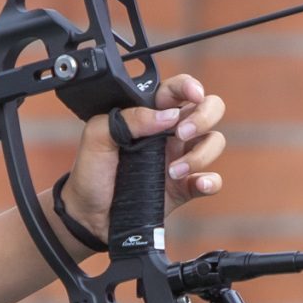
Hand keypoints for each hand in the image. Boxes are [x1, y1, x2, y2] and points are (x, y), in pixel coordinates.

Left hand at [58, 73, 226, 246]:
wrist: (88, 216)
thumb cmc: (91, 172)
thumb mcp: (97, 136)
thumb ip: (129, 118)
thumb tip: (167, 116)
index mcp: (150, 114)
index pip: (177, 90)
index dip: (190, 86)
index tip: (193, 94)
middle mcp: (170, 133)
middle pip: (209, 109)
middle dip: (203, 117)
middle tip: (180, 133)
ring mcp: (180, 159)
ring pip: (214, 142)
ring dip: (201, 154)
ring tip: (173, 172)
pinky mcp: (185, 188)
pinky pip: (212, 180)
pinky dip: (210, 182)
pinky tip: (197, 185)